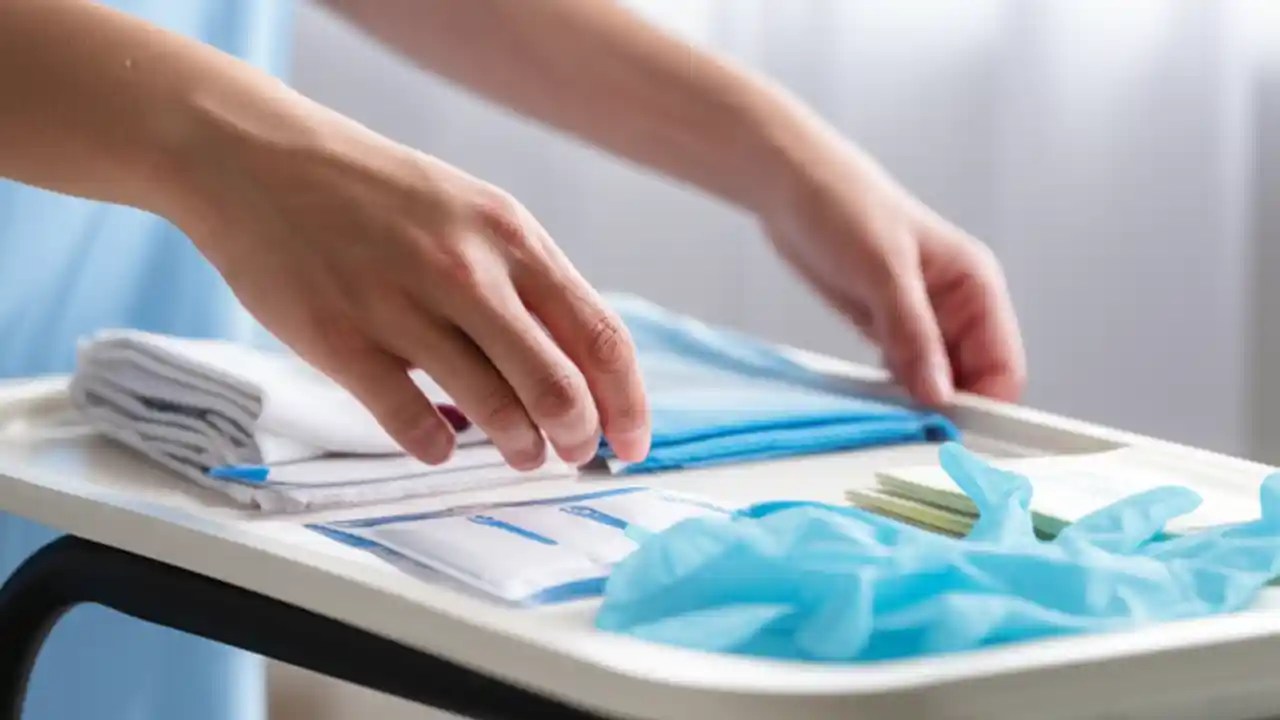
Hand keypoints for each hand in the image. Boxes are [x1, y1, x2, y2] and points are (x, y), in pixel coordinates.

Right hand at [171, 102, 649, 468]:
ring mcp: (403, 306)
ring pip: (493, 410)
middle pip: (558, 385)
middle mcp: (467, 271)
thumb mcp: (471, 212)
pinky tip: (440, 445)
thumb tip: (578, 364)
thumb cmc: (376, 194)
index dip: (626, 401)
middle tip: (574, 453)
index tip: (631, 438)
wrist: (258, 158)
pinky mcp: (341, 340)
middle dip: (579, 436)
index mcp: (510, 236)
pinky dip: (436, 446)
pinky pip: (410, 420)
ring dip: (519, 447)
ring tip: (520, 453)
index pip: (599, 335)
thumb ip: (524, 282)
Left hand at [762, 142, 1025, 405]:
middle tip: (912, 431)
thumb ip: (913, 336)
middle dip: (946, 409)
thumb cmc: (844, 207)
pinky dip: (890, 390)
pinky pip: (901, 374)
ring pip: (934, 383)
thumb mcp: (883, 272)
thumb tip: (940, 396)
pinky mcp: (887, 327)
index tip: (953, 433)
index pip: (1003, 366)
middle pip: (971, 383)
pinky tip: (870, 397)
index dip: (985, 404)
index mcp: (976, 287)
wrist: (790, 185)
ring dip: (915, 403)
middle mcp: (956, 308)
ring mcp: (921, 320)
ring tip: (886, 415)